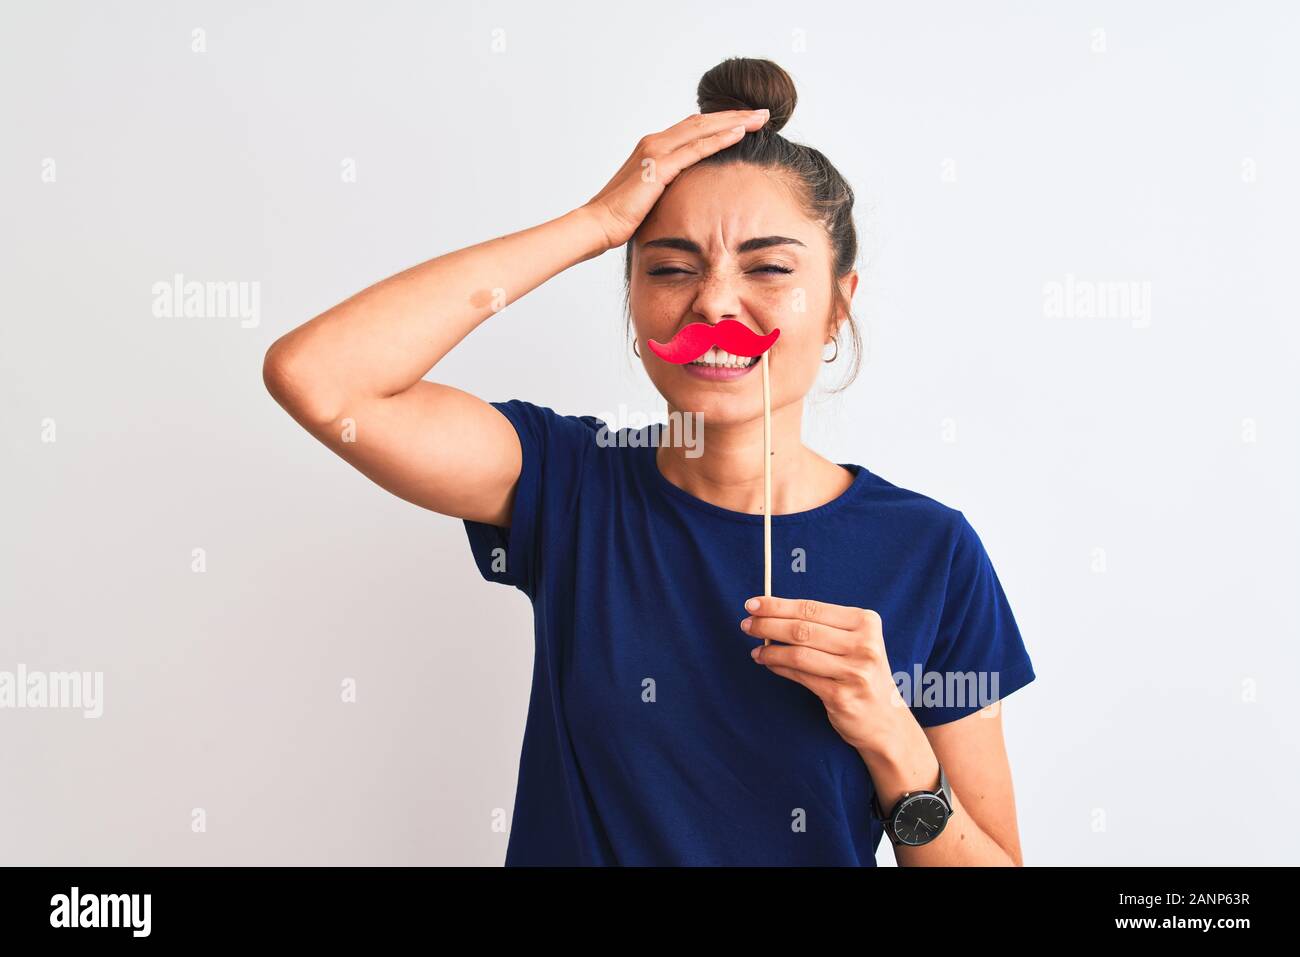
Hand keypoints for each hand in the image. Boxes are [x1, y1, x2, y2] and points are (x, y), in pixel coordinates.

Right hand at [580, 109, 770, 251]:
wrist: (597, 224)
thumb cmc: (620, 218)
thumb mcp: (650, 197)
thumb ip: (668, 188)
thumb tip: (686, 196)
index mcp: (653, 148)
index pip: (693, 129)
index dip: (721, 122)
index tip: (746, 122)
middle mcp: (655, 142)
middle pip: (703, 121)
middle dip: (734, 115)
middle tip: (762, 113)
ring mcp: (656, 151)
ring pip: (703, 129)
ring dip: (734, 121)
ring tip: (760, 118)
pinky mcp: (659, 166)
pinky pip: (696, 148)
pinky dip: (720, 138)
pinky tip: (740, 133)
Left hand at [740, 595, 911, 756]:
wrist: (884, 720)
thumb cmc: (860, 673)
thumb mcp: (853, 642)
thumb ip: (821, 627)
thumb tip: (771, 614)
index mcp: (866, 622)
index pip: (812, 608)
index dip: (778, 605)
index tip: (753, 603)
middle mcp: (864, 644)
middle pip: (803, 629)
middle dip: (768, 624)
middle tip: (746, 624)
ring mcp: (854, 671)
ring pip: (799, 653)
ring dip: (770, 649)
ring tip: (755, 648)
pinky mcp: (842, 695)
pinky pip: (800, 676)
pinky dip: (779, 666)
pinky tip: (767, 662)